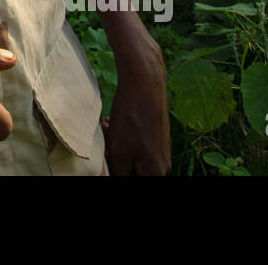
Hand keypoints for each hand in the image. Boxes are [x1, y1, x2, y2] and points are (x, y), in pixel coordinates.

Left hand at [103, 24, 170, 173]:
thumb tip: (115, 177)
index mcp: (155, 174)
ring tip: (107, 131)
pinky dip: (123, 138)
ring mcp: (161, 150)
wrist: (145, 85)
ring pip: (133, 157)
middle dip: (115, 161)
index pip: (133, 182)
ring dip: (117, 148)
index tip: (110, 160)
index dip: (117, 172)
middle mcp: (163, 165)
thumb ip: (120, 173)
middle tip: (105, 146)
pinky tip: (112, 124)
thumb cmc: (131, 120)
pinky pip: (137, 145)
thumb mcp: (119, 153)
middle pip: (133, 171)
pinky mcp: (157, 137)